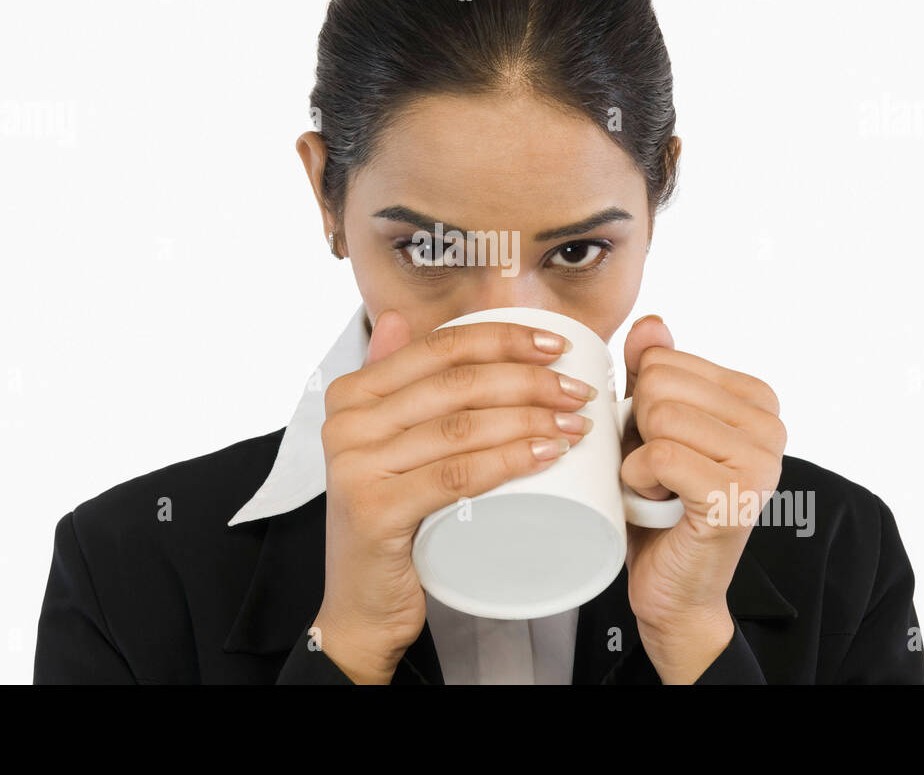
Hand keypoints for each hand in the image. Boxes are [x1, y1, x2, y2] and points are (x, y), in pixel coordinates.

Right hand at [312, 309, 598, 682]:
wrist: (362, 605)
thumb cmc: (392, 521)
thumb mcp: (385, 445)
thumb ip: (390, 382)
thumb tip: (403, 319)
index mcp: (352, 393)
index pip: (439, 348)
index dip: (503, 339)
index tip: (557, 347)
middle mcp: (345, 421)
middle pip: (456, 384)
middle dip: (529, 381)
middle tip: (578, 394)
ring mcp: (355, 465)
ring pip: (461, 427)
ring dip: (529, 419)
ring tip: (574, 425)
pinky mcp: (373, 509)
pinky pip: (455, 474)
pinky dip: (506, 460)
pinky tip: (545, 454)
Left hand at [618, 314, 786, 682]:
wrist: (672, 586)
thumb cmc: (660, 501)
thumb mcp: (650, 425)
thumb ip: (653, 370)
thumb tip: (652, 323)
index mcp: (756, 398)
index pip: (663, 359)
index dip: (640, 405)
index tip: (661, 445)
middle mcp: (771, 425)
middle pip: (658, 383)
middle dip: (636, 430)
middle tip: (658, 471)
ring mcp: (760, 462)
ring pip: (658, 416)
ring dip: (637, 459)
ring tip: (660, 488)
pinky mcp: (735, 497)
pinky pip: (658, 457)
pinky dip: (638, 483)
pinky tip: (659, 505)